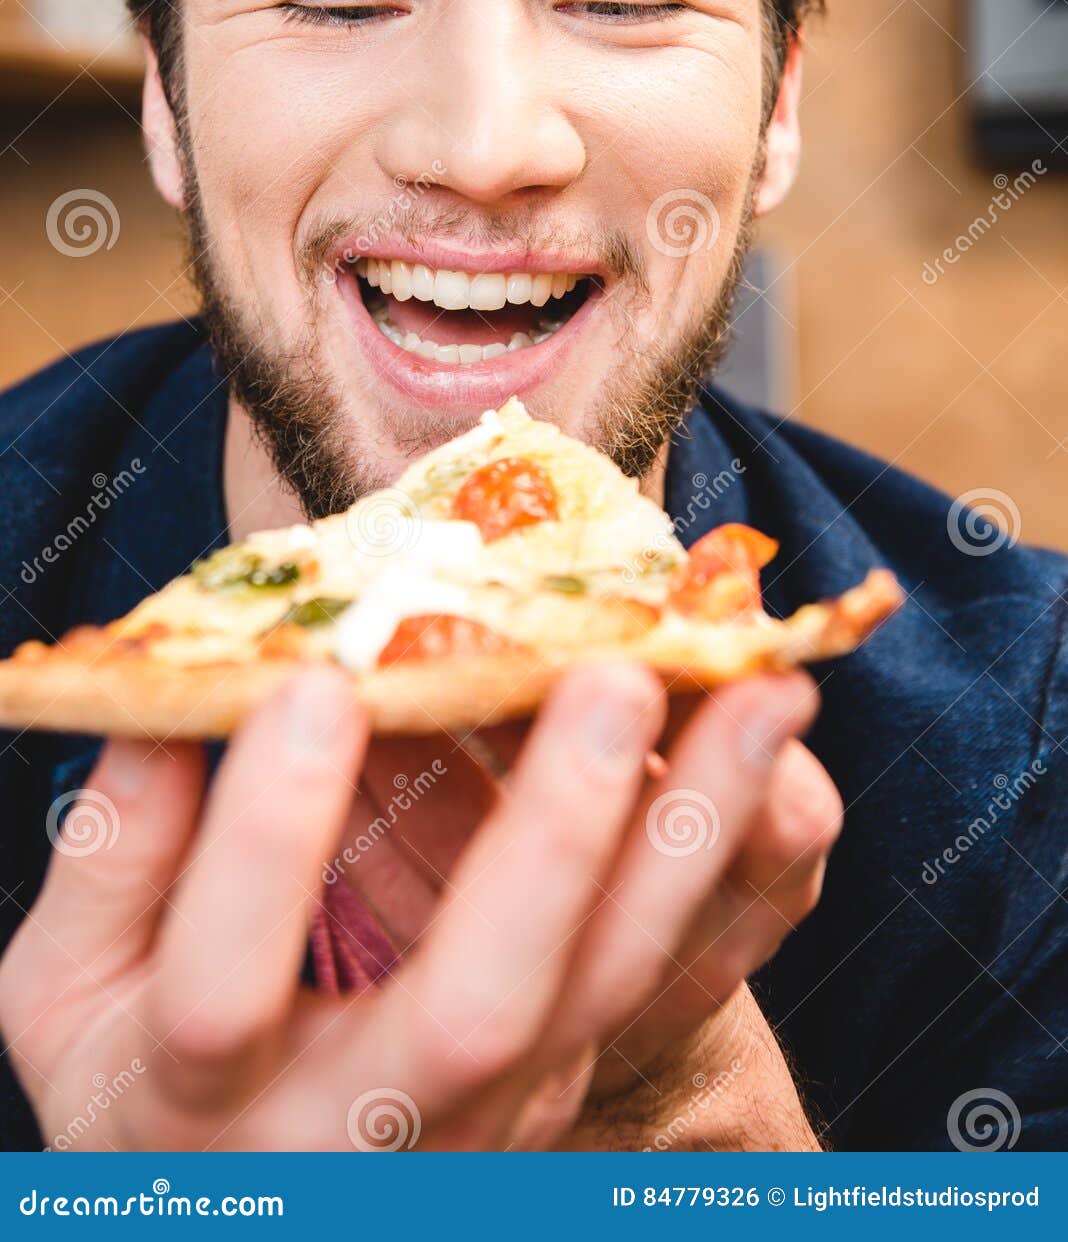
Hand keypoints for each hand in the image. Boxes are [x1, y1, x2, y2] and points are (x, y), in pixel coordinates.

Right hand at [0, 661, 829, 1149]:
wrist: (257, 1205)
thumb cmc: (142, 1078)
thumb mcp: (69, 991)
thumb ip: (111, 857)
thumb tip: (180, 698)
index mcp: (204, 1101)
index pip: (226, 993)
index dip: (266, 843)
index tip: (310, 687)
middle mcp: (372, 1129)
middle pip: (482, 1004)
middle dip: (552, 834)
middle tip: (615, 678)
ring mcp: (495, 1116)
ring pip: (611, 989)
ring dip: (695, 831)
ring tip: (766, 691)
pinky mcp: (568, 1080)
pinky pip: (657, 971)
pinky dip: (720, 851)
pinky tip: (763, 737)